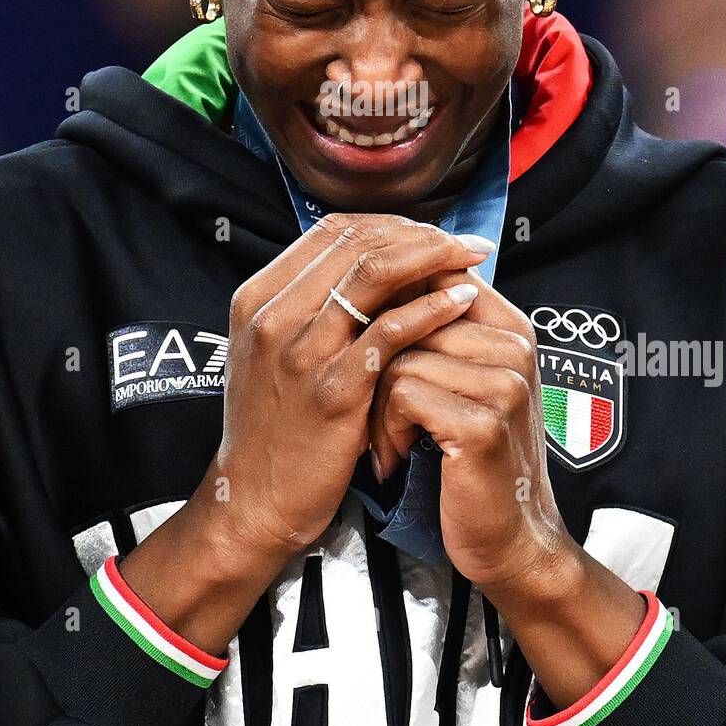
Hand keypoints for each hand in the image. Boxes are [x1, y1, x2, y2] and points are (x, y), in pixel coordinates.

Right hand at [191, 216, 491, 576]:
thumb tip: (374, 261)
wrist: (253, 501)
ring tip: (472, 260)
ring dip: (433, 259)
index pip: (332, 230)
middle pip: (357, 244)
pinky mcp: (333, 392)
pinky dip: (432, 309)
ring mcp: (301, 353)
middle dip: (420, 234)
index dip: (390, 224)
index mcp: (258, 297)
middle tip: (464, 240)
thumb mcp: (274, 351)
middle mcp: (274, 316)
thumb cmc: (275, 425)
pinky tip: (463, 303)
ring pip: (375, 275)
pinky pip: (391, 332)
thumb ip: (310, 305)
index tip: (430, 231)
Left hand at [369, 268, 570, 592]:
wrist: (511, 538)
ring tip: (388, 437)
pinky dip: (386, 427)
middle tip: (373, 407)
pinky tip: (398, 454)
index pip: (438, 272)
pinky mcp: (483, 423)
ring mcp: (504, 383)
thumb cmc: (474, 459)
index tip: (368, 339)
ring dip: (376, 403)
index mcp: (512, 326)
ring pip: (399, 353)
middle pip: (409, 312)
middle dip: (376, 361)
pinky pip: (402, 393)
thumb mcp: (465, 383)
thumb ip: (440, 330)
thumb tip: (380, 277)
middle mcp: (514, 345)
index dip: (390, 298)